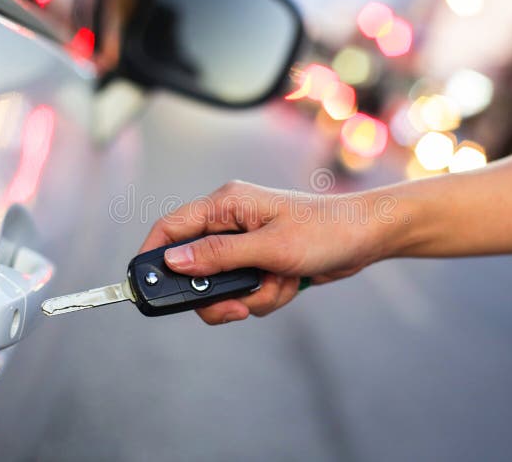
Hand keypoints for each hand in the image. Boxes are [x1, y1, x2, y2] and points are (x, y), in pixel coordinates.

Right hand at [139, 180, 387, 323]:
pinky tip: (289, 284)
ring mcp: (246, 243)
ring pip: (223, 286)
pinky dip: (267, 295)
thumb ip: (218, 255)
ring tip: (279, 284)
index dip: (152, 256)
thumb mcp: (269, 247)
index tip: (144, 287)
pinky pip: (247, 290)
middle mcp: (231, 222)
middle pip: (195, 267)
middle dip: (217, 293)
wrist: (366, 238)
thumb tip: (173, 262)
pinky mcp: (261, 261)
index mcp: (226, 204)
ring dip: (250, 296)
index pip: (171, 227)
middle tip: (235, 308)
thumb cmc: (324, 231)